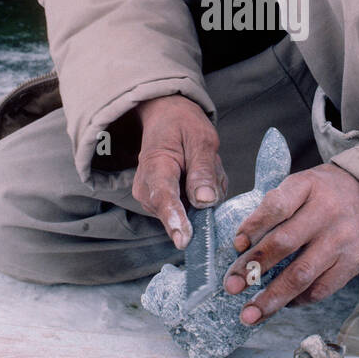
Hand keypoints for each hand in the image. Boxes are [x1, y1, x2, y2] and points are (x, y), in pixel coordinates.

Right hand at [132, 95, 226, 248]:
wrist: (164, 119)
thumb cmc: (182, 125)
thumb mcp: (201, 138)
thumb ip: (203, 169)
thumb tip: (205, 201)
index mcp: (155, 166)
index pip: (163, 198)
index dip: (175, 219)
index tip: (184, 238)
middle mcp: (147, 190)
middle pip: (180, 210)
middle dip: (206, 195)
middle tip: (210, 161)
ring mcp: (153, 201)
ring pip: (192, 212)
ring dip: (207, 192)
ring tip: (204, 162)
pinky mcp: (164, 206)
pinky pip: (193, 210)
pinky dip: (204, 194)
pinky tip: (201, 174)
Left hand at [223, 163, 358, 323]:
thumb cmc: (321, 195)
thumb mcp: (299, 185)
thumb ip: (272, 208)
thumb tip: (242, 246)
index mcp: (308, 186)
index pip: (277, 206)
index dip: (254, 226)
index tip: (237, 246)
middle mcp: (327, 212)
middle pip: (285, 243)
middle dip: (254, 268)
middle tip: (232, 286)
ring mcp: (342, 239)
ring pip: (302, 274)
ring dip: (272, 297)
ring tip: (250, 315)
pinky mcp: (353, 263)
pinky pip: (320, 289)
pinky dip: (297, 300)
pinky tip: (281, 303)